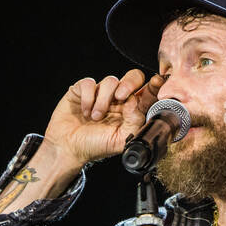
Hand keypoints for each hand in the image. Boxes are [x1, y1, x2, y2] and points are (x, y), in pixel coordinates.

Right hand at [44, 69, 165, 168]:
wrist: (68, 148)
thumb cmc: (94, 146)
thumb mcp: (120, 140)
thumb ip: (134, 123)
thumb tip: (137, 103)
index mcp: (130, 111)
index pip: (146, 94)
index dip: (153, 86)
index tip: (157, 82)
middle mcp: (118, 99)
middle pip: (133, 77)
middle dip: (129, 84)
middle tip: (121, 97)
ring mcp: (101, 93)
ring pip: (111, 81)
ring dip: (103, 101)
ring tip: (96, 117)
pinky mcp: (83, 89)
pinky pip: (90, 83)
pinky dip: (88, 98)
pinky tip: (85, 112)